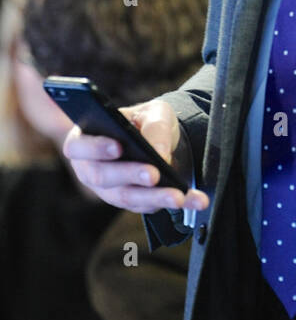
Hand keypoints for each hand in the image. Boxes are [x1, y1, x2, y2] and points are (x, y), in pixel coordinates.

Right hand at [63, 98, 209, 214]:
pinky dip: (170, 203)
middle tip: (154, 174)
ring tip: (178, 196)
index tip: (118, 147)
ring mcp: (107, 189)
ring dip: (154, 197)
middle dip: (130, 175)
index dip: (95, 147)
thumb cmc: (147, 121)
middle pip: (103, 176)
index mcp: (86, 138)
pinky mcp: (129, 202)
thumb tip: (159, 154)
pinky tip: (192, 200)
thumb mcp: (154, 113)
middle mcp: (91, 168)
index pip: (79, 145)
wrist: (162, 140)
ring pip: (126, 197)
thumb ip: (154, 127)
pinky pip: (146, 206)